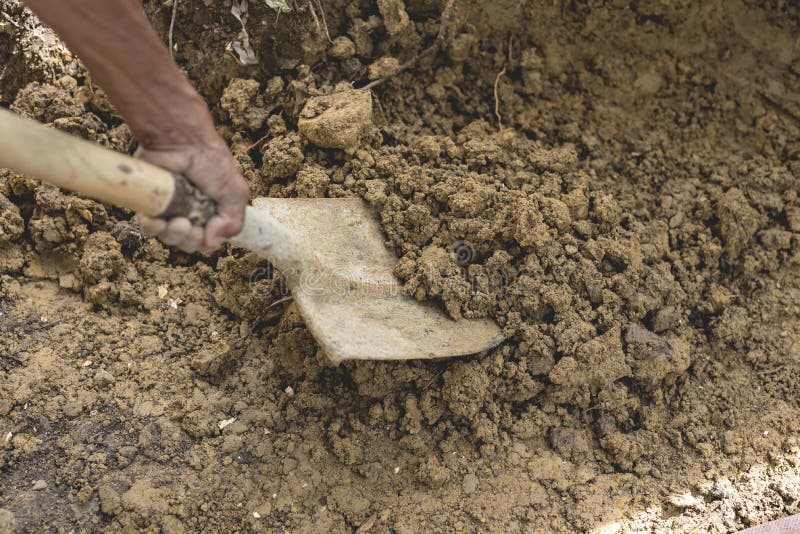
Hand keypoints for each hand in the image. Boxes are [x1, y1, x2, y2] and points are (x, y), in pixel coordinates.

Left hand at [135, 137, 249, 253]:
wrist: (182, 141)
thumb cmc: (210, 162)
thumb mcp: (235, 193)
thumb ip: (233, 222)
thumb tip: (212, 243)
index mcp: (211, 211)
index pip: (207, 240)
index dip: (205, 242)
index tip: (207, 232)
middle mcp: (190, 211)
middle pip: (187, 243)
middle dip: (189, 240)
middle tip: (189, 225)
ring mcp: (169, 207)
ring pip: (167, 237)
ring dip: (173, 235)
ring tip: (177, 222)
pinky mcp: (148, 201)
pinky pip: (147, 226)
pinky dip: (152, 228)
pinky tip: (157, 220)